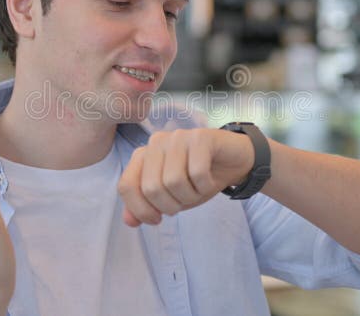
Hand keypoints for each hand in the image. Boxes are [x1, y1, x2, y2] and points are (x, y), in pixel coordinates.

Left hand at [117, 128, 254, 226]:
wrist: (234, 162)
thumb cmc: (198, 179)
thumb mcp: (170, 198)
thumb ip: (146, 208)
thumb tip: (129, 221)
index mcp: (142, 155)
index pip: (126, 186)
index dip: (141, 210)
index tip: (158, 219)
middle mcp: (156, 142)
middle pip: (151, 187)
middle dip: (170, 206)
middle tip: (184, 201)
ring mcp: (178, 137)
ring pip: (174, 181)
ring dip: (190, 196)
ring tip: (198, 190)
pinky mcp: (201, 137)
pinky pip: (197, 173)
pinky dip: (205, 186)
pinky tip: (210, 180)